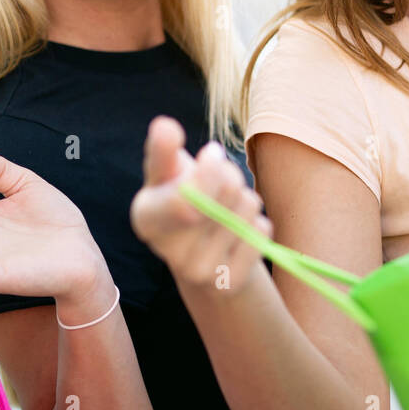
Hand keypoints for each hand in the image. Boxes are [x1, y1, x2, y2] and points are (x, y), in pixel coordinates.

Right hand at [130, 116, 271, 292]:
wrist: (203, 257)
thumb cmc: (181, 201)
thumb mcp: (167, 175)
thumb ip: (163, 150)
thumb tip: (164, 126)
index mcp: (147, 218)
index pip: (186, 196)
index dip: (209, 169)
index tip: (213, 151)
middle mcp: (168, 251)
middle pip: (227, 191)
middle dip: (231, 175)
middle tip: (223, 180)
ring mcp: (199, 272)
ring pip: (247, 207)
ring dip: (245, 198)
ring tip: (228, 208)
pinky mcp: (229, 284)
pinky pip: (261, 231)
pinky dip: (258, 223)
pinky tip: (239, 232)